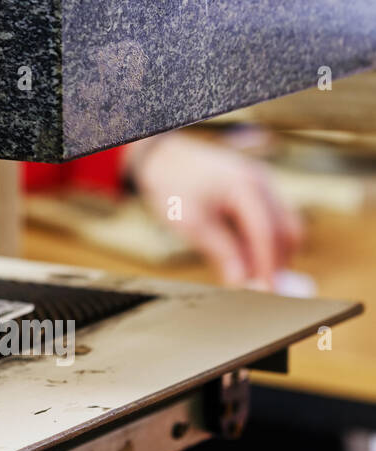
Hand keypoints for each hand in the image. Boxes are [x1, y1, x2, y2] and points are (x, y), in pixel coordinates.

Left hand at [124, 132, 303, 289]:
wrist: (164, 158)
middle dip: (278, 261)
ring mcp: (264, 182)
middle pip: (285, 230)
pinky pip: (273, 218)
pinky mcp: (260, 188)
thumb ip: (220, 251)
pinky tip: (247, 254)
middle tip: (264, 289)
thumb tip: (242, 283)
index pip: (266, 233)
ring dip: (274, 251)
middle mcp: (262, 181)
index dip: (269, 266)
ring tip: (252, 274)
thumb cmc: (173, 187)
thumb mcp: (191, 223)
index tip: (268, 293)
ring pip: (285, 225)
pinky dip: (266, 238)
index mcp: (245, 186)